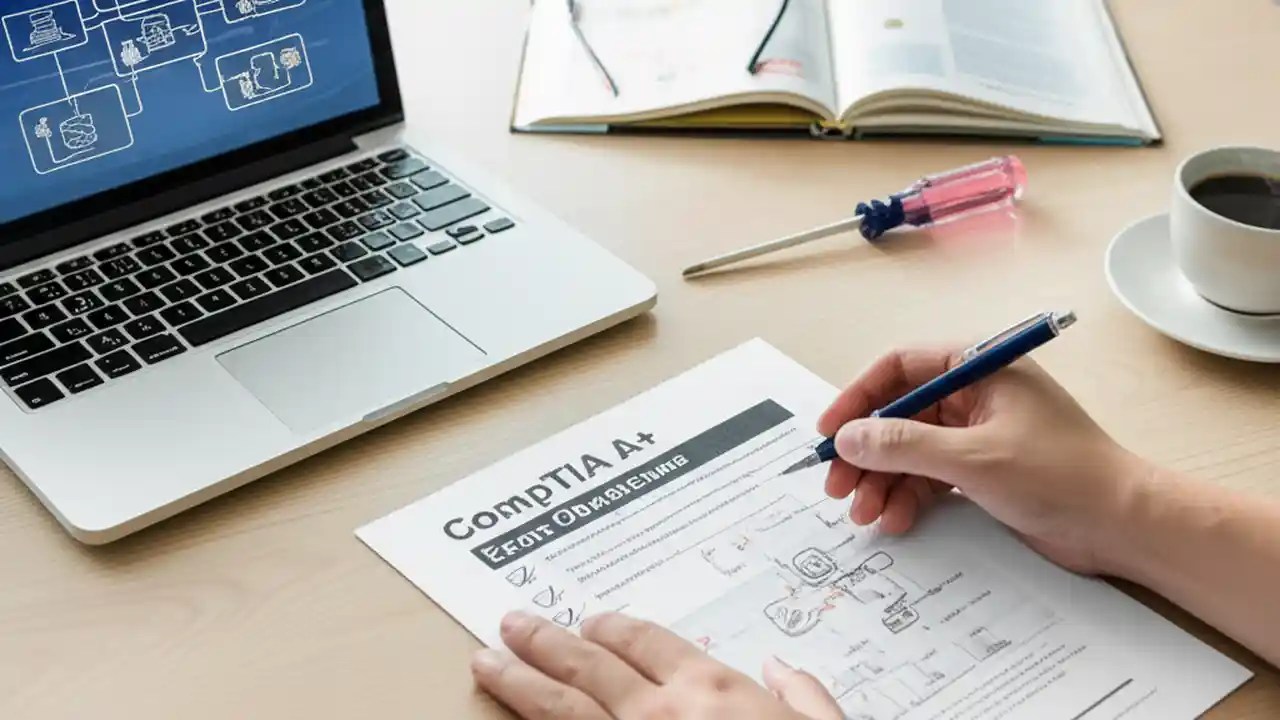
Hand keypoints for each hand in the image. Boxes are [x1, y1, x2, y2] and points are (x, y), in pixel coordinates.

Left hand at [471, 611, 842, 719]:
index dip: (612, 629)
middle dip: (545, 642)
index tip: (589, 622)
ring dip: (520, 681)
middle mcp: (659, 715)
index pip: (647, 643)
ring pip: (559, 710)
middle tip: (511, 625)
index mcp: (712, 691)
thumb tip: (783, 671)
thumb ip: (806, 698)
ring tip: (486, 661)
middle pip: (588, 666)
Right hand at [817, 347, 1152, 574]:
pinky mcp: (984, 471)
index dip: (859, 397)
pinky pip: (930, 476)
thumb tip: (849, 438)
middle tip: (837, 486)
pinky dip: (909, 496)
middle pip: (899, 414)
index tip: (830, 431)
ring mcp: (979, 435)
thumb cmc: (1063, 476)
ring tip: (864, 513)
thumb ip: (904, 445)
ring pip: (910, 450)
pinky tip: (896, 519)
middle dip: (866, 452)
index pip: (901, 367)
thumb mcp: (973, 458)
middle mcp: (977, 395)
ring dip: (882, 481)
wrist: (1123, 525)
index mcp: (981, 368)